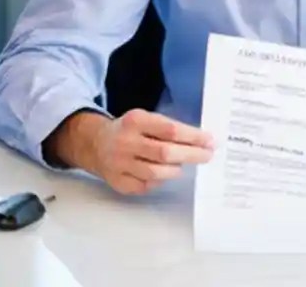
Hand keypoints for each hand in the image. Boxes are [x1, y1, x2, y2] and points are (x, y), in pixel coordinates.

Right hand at [51, 109, 214, 194]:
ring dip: (175, 169)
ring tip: (182, 165)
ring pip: (157, 172)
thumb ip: (168, 128)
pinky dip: (159, 180)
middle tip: (207, 155)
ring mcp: (120, 164)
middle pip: (165, 153)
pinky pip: (147, 185)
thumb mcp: (144, 120)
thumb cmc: (129, 131)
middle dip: (191, 155)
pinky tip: (162, 173)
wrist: (96, 144)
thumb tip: (201, 141)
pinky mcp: (119, 182)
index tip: (210, 140)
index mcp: (135, 121)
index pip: (170, 130)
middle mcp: (126, 142)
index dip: (193, 137)